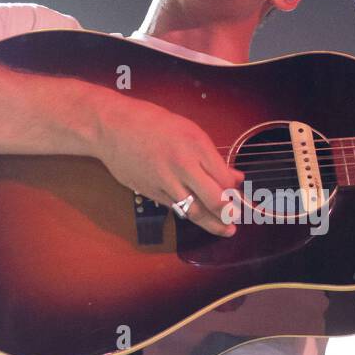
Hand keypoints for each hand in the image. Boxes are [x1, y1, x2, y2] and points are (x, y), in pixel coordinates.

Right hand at [95, 97, 242, 236]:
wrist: (113, 128)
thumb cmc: (153, 124)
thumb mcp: (189, 131)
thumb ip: (212, 158)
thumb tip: (235, 177)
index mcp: (195, 145)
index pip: (224, 179)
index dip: (235, 192)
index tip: (241, 197)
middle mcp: (182, 165)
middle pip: (214, 199)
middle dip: (229, 214)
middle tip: (237, 221)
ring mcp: (165, 181)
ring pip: (194, 211)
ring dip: (212, 224)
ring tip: (225, 230)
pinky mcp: (151, 192)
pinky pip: (175, 208)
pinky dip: (189, 214)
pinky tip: (200, 217)